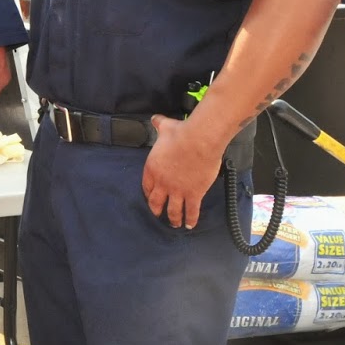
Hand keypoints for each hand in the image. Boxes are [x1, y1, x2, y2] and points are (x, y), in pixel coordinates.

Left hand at [143, 114, 223, 228]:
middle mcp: (162, 183)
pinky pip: (191, 210)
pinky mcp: (194, 194)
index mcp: (152, 169)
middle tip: (157, 215)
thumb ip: (158, 124)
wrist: (198, 141)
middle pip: (156, 202)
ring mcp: (177, 190)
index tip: (150, 197)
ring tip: (174, 225)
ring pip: (173, 210)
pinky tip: (190, 225)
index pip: (146, 186)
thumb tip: (155, 118)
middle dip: (156, 210)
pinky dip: (191, 219)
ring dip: (173, 218)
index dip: (148, 193)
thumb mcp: (164, 127)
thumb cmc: (180, 133)